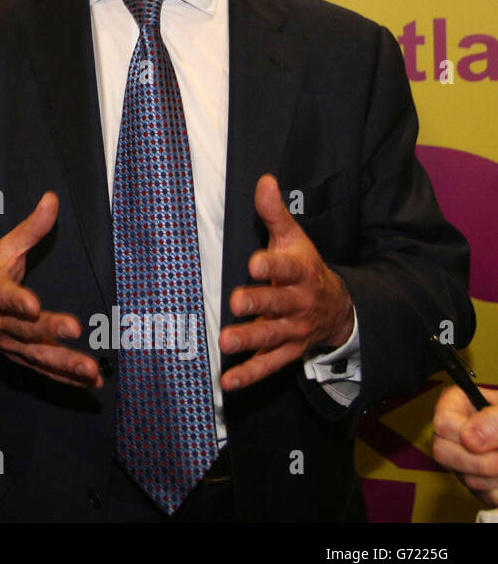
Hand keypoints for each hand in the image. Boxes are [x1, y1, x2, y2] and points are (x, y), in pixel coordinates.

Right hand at [0, 192, 99, 387]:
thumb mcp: (3, 249)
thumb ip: (30, 229)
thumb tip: (52, 200)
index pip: (4, 296)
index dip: (17, 301)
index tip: (33, 305)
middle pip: (24, 329)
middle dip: (48, 331)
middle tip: (73, 330)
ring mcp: (9, 343)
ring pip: (35, 355)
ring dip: (63, 363)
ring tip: (90, 370)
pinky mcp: (19, 357)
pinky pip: (42, 369)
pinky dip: (64, 377)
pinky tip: (90, 383)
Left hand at [219, 175, 354, 391]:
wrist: (337, 308)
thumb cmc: (305, 267)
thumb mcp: (294, 239)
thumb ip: (274, 213)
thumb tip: (264, 180)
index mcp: (300, 272)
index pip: (286, 268)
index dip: (271, 266)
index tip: (254, 264)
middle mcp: (298, 303)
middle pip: (278, 304)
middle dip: (258, 304)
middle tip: (236, 303)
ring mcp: (294, 330)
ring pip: (272, 336)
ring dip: (249, 340)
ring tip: (225, 342)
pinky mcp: (288, 352)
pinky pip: (269, 365)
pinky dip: (249, 375)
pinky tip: (227, 382)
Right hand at [432, 384, 497, 506]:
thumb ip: (494, 420)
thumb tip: (468, 439)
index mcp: (459, 405)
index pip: (443, 424)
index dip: (464, 436)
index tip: (492, 444)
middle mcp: (456, 434)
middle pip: (443, 453)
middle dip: (480, 463)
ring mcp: (464, 460)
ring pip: (465, 478)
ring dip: (495, 477)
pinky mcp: (477, 482)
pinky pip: (483, 495)